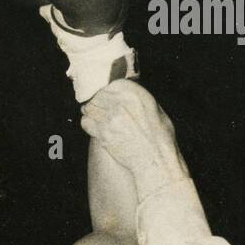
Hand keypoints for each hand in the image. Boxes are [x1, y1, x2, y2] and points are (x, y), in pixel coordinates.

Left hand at [81, 82, 188, 198]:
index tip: (104, 98)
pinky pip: (85, 123)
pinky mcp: (102, 134)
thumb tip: (121, 95)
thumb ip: (134, 98)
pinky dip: (87, 123)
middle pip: (96, 96)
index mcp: (132, 92)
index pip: (107, 86)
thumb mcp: (152, 107)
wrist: (155, 159)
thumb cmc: (158, 135)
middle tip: (98, 109)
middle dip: (95, 102)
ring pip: (88, 108)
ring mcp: (109, 118)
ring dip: (90, 112)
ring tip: (96, 117)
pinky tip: (94, 127)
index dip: (104, 92)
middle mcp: (119, 103)